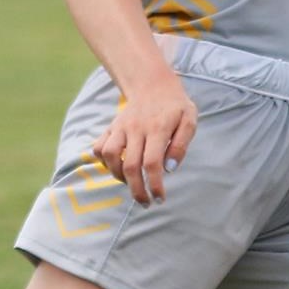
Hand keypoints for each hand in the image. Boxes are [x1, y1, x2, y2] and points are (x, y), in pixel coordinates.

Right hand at [91, 78, 196, 205]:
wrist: (154, 85)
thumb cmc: (175, 107)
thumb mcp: (189, 120)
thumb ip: (182, 144)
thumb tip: (170, 169)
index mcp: (158, 129)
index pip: (152, 164)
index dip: (155, 185)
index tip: (160, 199)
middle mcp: (136, 128)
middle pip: (130, 166)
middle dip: (137, 190)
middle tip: (146, 203)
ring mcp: (120, 127)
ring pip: (110, 157)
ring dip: (119, 177)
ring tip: (132, 184)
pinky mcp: (111, 127)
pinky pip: (99, 148)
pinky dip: (105, 163)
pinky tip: (118, 168)